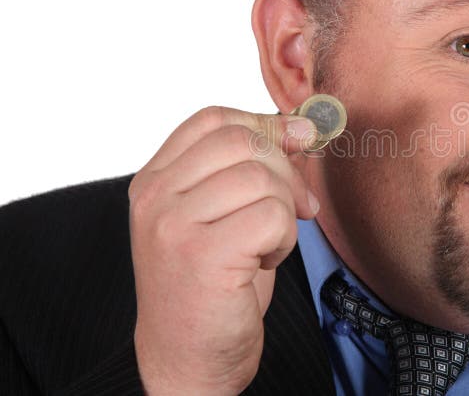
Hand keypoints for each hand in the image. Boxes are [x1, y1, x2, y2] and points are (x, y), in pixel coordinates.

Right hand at [128, 106, 318, 394]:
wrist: (187, 359)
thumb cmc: (212, 286)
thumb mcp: (222, 215)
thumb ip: (248, 169)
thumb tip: (304, 128)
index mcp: (154, 181)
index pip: (212, 120)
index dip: (264, 122)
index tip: (300, 138)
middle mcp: (155, 197)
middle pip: (241, 141)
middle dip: (286, 170)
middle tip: (299, 207)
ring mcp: (172, 225)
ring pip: (261, 177)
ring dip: (285, 211)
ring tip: (268, 244)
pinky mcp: (200, 255)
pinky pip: (272, 214)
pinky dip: (285, 237)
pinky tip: (266, 261)